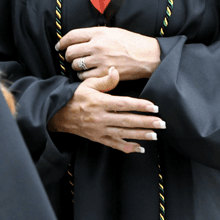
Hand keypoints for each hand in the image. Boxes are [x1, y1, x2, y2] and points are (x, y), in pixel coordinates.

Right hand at [47, 68, 164, 152]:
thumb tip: (116, 70)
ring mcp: (100, 130)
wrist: (58, 114)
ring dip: (141, 135)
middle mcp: (101, 118)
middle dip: (146, 122)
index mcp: (99, 102)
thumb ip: (104, 79)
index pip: (124, 104)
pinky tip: (140, 148)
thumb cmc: (75, 96)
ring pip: (124, 134)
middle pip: (127, 121)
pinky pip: (115, 145)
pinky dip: (128, 147)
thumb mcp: (87, 84)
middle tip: (161, 123)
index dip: (140, 106)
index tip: (154, 107)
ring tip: (155, 135)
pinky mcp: (98, 138)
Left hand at [56, 26, 160, 81]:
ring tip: (81, 66)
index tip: (59, 46)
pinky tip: (88, 74)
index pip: (72, 35)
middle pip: (70, 52)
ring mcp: (100, 60)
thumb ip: (96, 34)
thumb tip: (79, 38)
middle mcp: (97, 46)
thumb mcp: (113, 31)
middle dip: (68, 56)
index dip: (62, 41)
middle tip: (70, 58)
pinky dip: (83, 77)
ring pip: (76, 66)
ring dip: (76, 67)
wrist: (147, 56)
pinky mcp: (104, 73)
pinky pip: (84, 77)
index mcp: (98, 33)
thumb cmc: (131, 42)